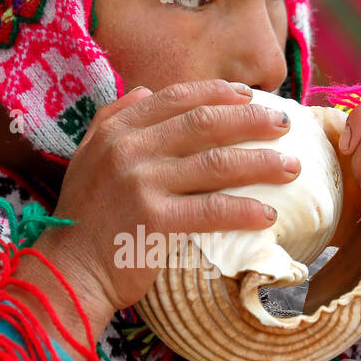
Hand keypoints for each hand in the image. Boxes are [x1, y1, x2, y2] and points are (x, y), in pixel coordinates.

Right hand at [17, 78, 300, 343]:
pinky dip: (244, 211)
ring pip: (215, 164)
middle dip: (251, 121)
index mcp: (116, 129)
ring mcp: (141, 183)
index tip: (251, 97)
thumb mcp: (88, 157)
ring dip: (260, 163)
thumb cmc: (85, 218)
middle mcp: (128, 149)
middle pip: (204, 123)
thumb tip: (146, 89)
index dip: (219, 94)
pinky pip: (212, 210)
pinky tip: (269, 214)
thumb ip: (113, 118)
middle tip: (285, 124)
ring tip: (291, 167)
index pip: (177, 98)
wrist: (69, 270)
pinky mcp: (155, 221)